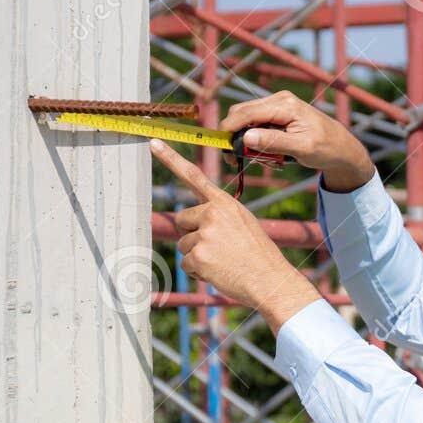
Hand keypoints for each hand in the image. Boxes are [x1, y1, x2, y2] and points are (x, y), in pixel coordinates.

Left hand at [150, 139, 319, 332]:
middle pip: (183, 220)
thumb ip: (218, 216)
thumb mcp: (243, 223)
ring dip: (198, 255)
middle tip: (217, 247)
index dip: (171, 159)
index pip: (194, 176)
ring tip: (223, 261)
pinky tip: (219, 272)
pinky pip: (187, 263)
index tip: (153, 143)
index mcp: (225, 203)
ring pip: (184, 244)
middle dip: (193, 234)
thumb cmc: (259, 254)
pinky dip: (199, 271)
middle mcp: (212, 214)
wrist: (270, 279)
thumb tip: (189, 223)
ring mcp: (205, 234)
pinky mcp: (199, 255)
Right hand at [221, 90, 374, 190]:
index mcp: (285, 105)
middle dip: (235, 136)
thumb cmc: (326, 148)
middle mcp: (279, 100)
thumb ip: (274, 142)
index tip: (221, 147)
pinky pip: (258, 124)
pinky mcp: (278, 113)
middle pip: (242, 113)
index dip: (229, 128)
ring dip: (249, 141)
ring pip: (248, 119)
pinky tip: (272, 155)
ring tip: (267, 161)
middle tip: (234, 160)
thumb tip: (246, 137)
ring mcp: (278, 105)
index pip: (247, 113)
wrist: (342, 148)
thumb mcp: (302, 148)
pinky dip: (259, 140)